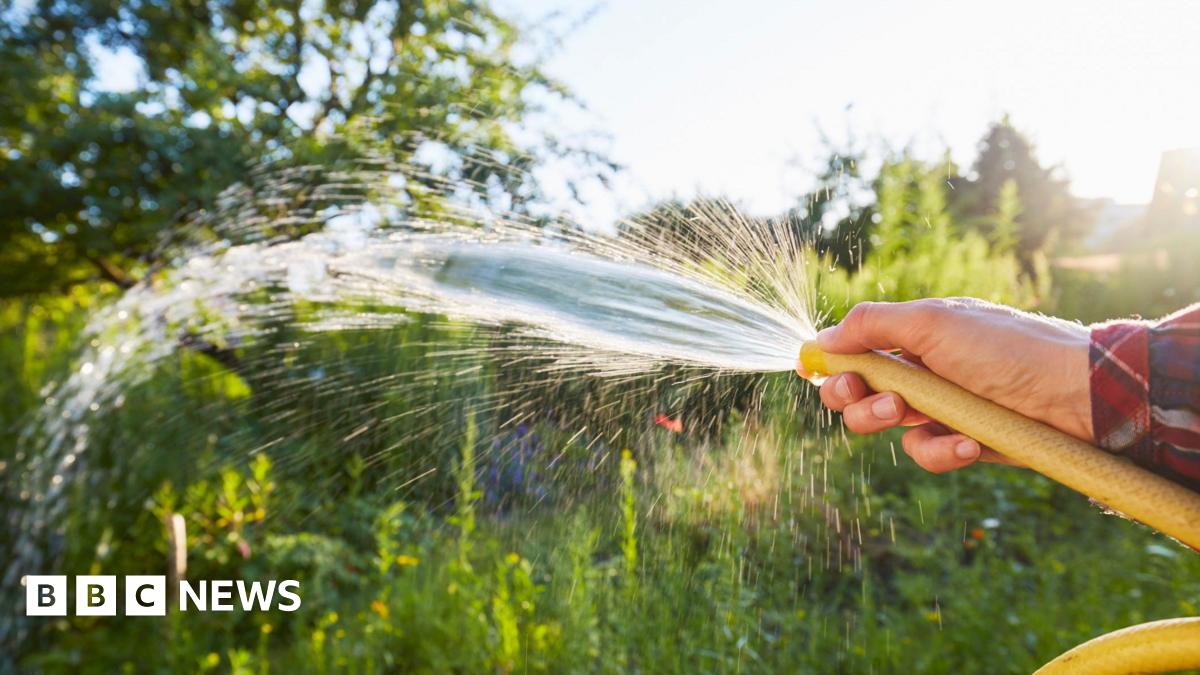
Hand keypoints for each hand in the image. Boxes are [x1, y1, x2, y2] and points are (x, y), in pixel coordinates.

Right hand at [802, 298, 1091, 472]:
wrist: (1078, 392)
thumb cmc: (1008, 347)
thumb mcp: (934, 322)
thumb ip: (872, 326)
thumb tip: (821, 338)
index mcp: (913, 335)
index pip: (854, 350)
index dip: (831, 364)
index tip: (813, 372)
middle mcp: (922, 370)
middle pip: (858, 392)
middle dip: (854, 398)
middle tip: (870, 398)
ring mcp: (942, 407)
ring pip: (885, 428)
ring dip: (890, 422)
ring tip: (916, 413)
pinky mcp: (963, 442)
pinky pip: (927, 454)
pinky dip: (939, 452)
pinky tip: (968, 443)